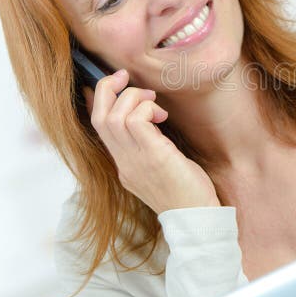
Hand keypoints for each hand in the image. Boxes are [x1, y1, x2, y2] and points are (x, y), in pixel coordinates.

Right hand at [83, 69, 219, 213]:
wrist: (197, 218)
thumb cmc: (187, 191)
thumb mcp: (160, 167)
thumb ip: (149, 146)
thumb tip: (149, 118)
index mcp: (123, 165)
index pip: (98, 127)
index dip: (100, 100)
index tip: (116, 83)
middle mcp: (123, 162)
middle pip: (99, 118)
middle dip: (107, 89)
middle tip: (125, 77)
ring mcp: (135, 161)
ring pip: (115, 116)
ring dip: (134, 98)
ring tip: (154, 104)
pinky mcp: (153, 157)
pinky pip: (136, 121)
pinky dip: (146, 108)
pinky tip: (162, 116)